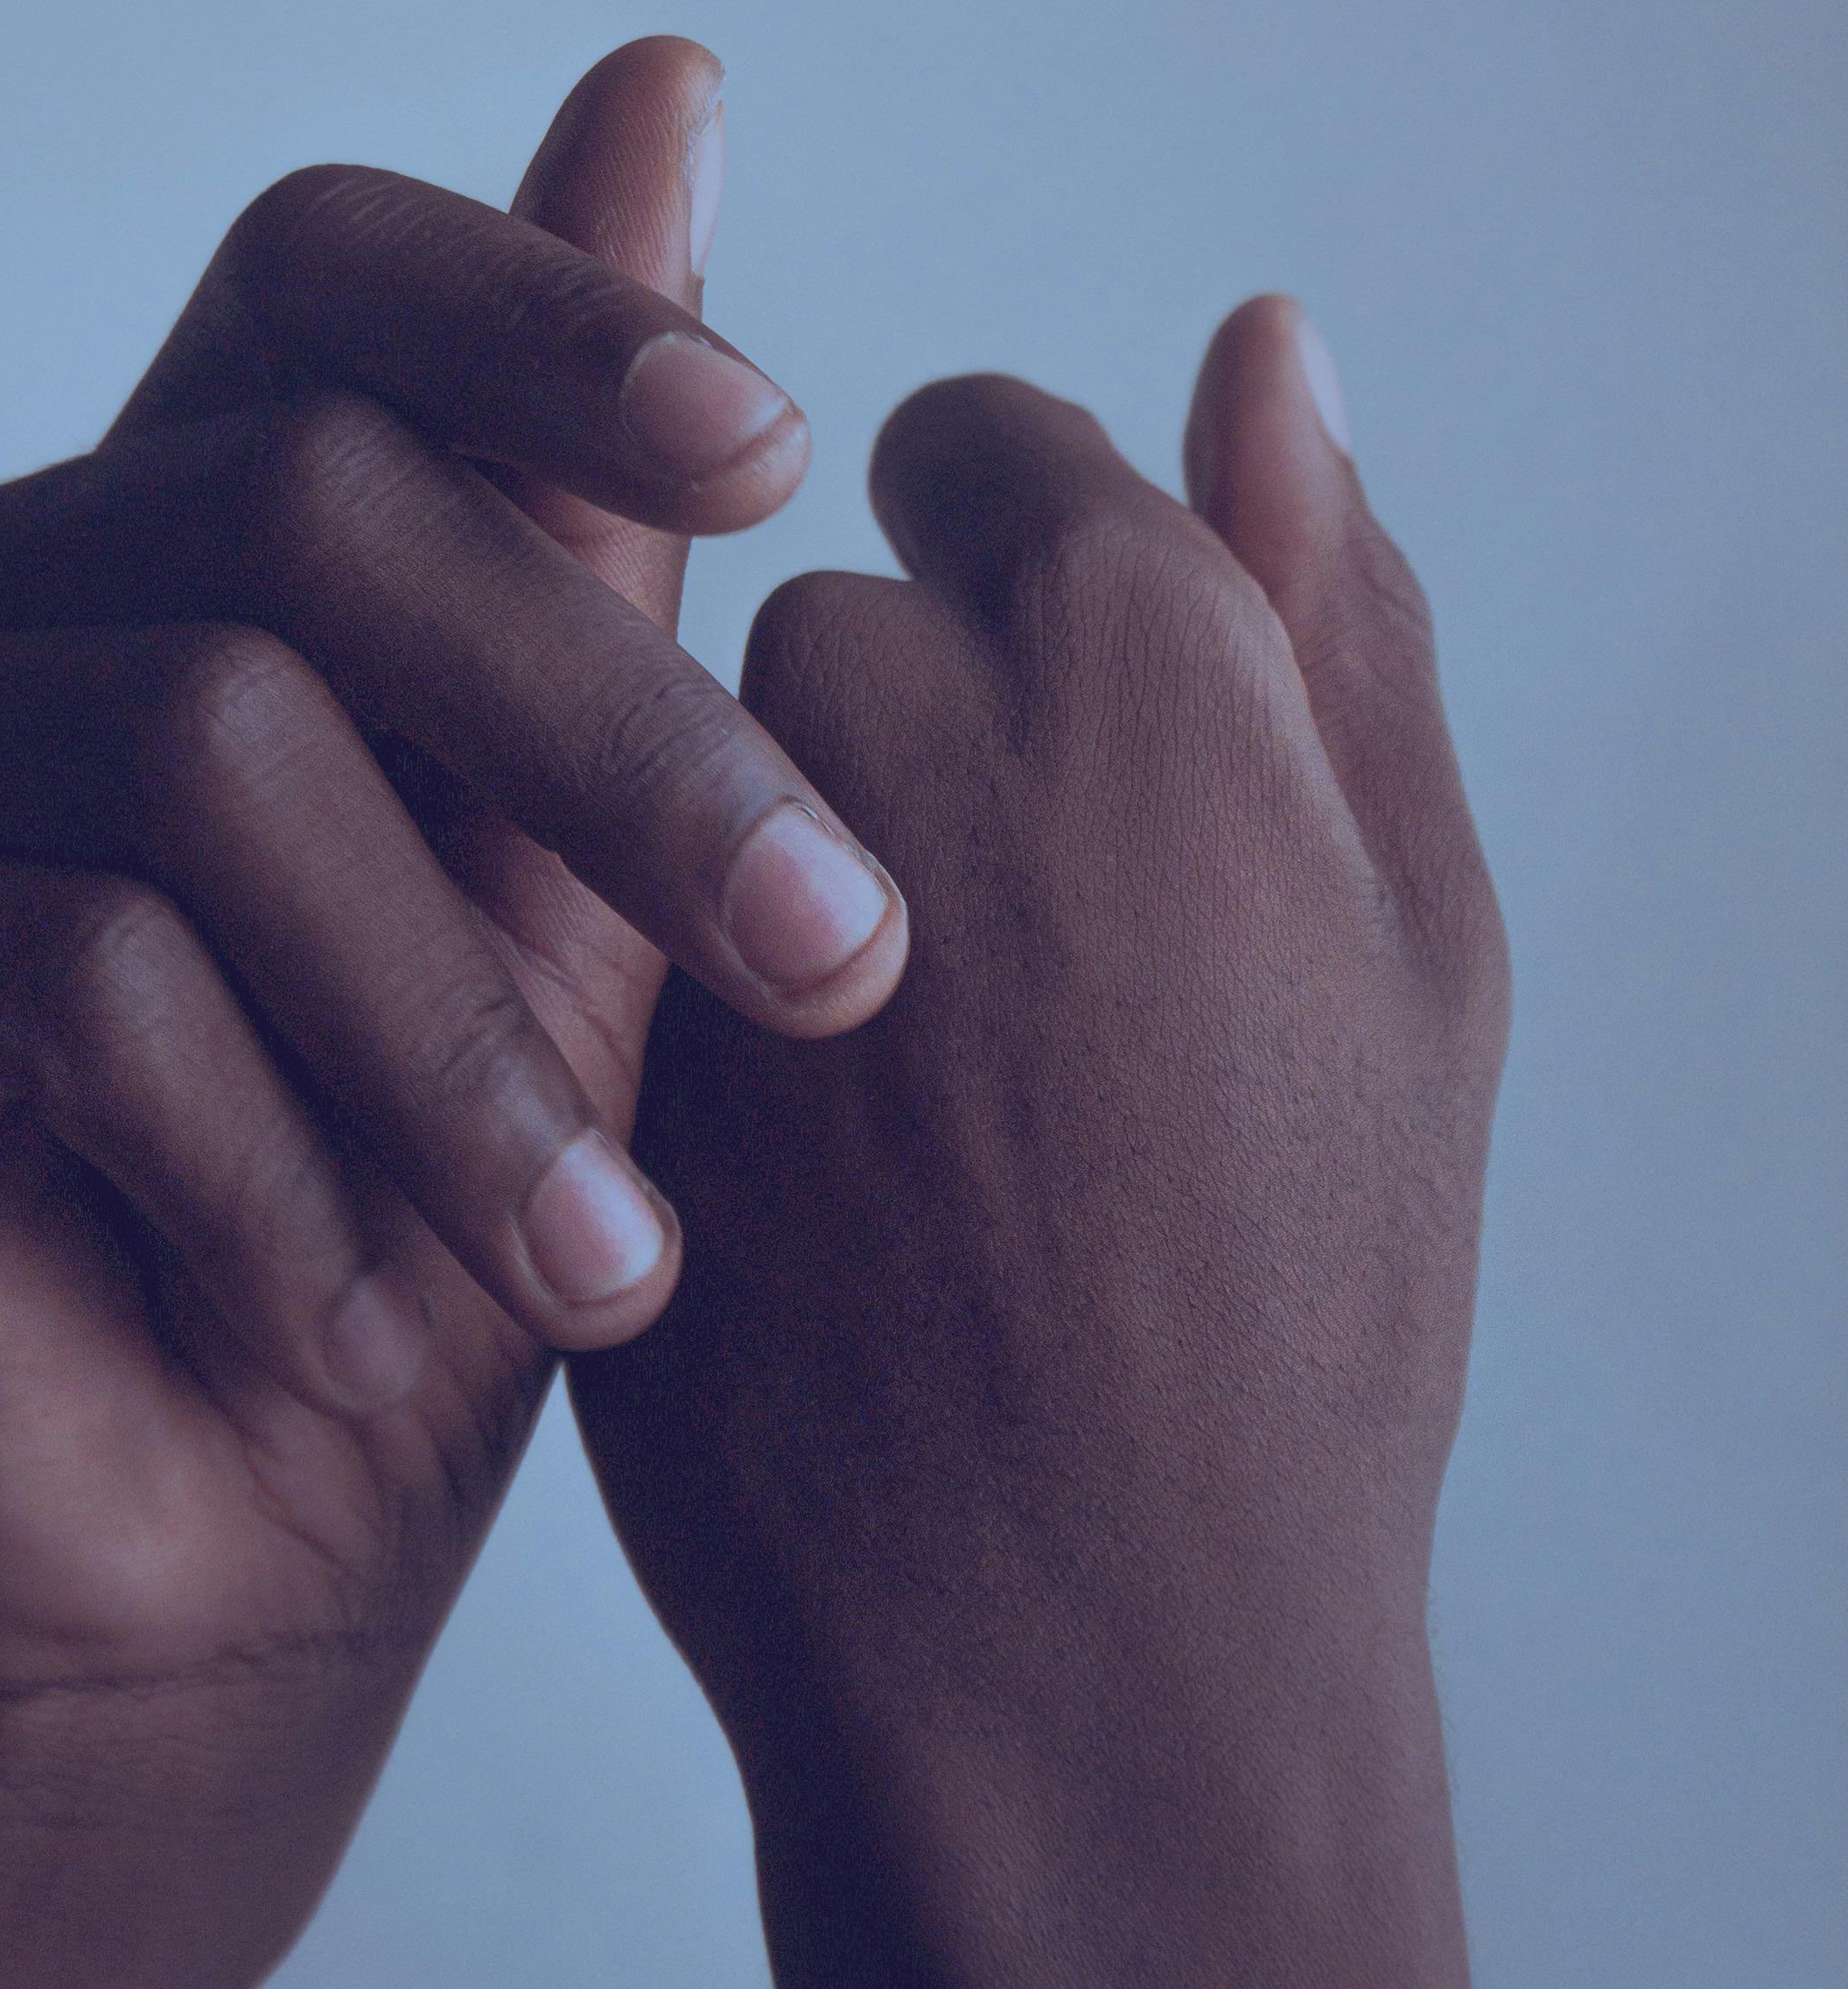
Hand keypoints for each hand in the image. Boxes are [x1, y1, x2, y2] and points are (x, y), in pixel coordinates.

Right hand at [0, 30, 902, 1914]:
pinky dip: (261, 1157)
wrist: (222, 1569)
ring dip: (453, 1031)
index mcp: (191, 519)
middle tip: (843, 960)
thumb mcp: (576, 873)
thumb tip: (669, 65)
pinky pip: (58, 963)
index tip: (777, 453)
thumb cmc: (433, 1204)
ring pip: (203, 740)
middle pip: (313, 505)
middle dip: (614, 747)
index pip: (329, 273)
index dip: (548, 312)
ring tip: (602, 1262)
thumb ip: (593, 520)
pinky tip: (336, 1313)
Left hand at [572, 301, 1509, 1988]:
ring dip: (768, 853)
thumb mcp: (1412, 934)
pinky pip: (601, 903)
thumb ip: (1330, 606)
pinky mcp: (576, 1006)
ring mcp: (697, 865)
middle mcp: (887, 701)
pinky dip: (672, 981)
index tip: (1068, 739)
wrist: (1088, 1643)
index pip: (989, 443)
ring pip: (701, 754)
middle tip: (1015, 965)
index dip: (1033, 584)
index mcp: (1127, 642)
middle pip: (844, 604)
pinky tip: (791, 1153)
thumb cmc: (1307, 1295)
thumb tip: (1274, 345)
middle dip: (907, 727)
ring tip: (914, 1090)